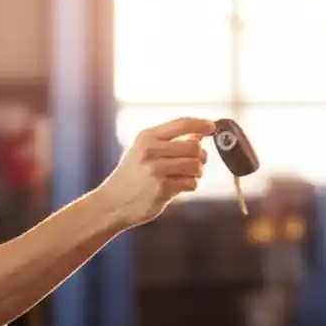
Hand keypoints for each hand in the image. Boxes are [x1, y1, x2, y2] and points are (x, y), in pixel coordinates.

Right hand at [98, 116, 215, 228]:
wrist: (112, 202)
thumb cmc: (132, 176)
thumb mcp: (143, 151)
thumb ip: (168, 141)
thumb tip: (199, 135)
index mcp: (147, 137)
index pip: (182, 123)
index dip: (201, 124)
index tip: (212, 127)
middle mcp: (151, 150)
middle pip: (194, 146)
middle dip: (201, 155)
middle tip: (197, 162)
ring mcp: (156, 170)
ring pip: (196, 165)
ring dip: (197, 172)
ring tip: (187, 176)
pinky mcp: (162, 189)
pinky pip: (191, 183)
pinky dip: (190, 185)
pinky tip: (178, 187)